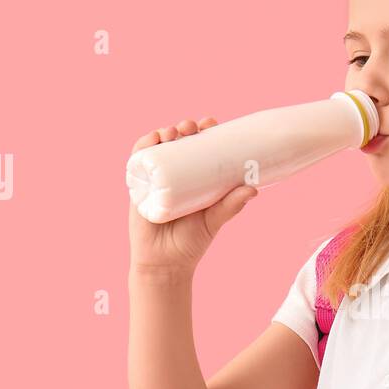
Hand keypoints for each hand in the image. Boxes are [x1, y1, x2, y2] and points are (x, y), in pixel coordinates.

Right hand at [127, 117, 259, 272]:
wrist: (165, 265)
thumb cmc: (190, 243)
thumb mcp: (213, 221)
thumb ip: (231, 206)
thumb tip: (252, 188)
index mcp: (193, 178)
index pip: (197, 148)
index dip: (203, 132)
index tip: (211, 123)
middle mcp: (173, 175)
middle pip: (177, 143)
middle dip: (184, 128)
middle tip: (193, 127)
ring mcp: (154, 180)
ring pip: (156, 149)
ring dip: (162, 133)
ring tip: (173, 132)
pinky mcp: (138, 188)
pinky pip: (136, 163)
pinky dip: (141, 148)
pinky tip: (151, 140)